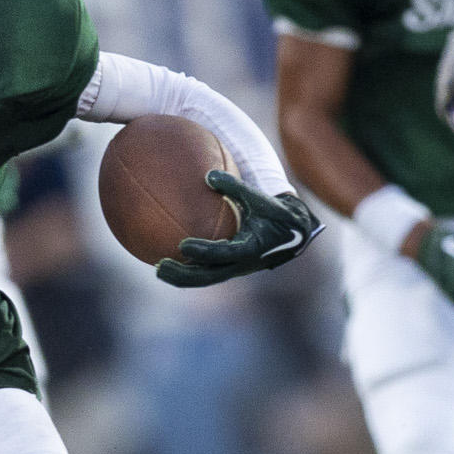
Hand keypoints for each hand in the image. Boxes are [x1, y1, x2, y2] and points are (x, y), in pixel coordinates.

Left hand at [155, 173, 320, 287]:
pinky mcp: (231, 269)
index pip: (223, 254)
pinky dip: (190, 270)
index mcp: (250, 249)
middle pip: (208, 276)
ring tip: (158, 268)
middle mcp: (241, 265)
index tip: (183, 245)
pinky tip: (171, 260)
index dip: (203, 252)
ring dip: (182, 277)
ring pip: (205, 278)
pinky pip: (207, 272)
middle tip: (159, 267)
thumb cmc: (277, 213)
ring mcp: (235, 269)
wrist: (295, 234)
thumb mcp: (261, 199)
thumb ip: (236, 187)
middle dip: (183, 275)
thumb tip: (208, 175)